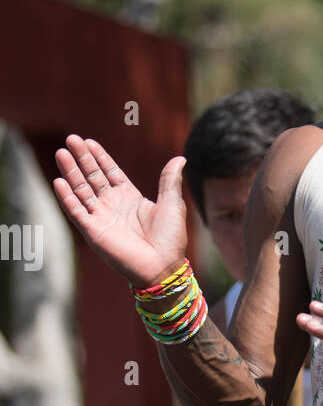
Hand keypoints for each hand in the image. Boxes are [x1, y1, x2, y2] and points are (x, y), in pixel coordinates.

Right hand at [53, 135, 187, 288]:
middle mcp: (113, 206)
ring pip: (81, 190)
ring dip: (71, 172)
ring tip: (61, 153)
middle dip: (81, 159)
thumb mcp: (172, 203)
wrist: (163, 267)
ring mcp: (101, 218)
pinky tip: (59, 181)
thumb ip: (170, 180)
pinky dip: (67, 197)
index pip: (110, 172)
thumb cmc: (170, 239)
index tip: (88, 141)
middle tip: (70, 139)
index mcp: (130, 198)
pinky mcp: (93, 232)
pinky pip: (76, 211)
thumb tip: (180, 158)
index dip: (99, 157)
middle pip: (92, 177)